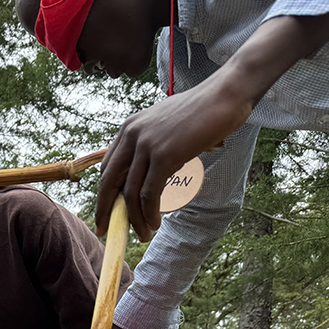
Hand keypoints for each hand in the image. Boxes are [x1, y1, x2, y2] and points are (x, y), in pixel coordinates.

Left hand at [95, 82, 250, 240]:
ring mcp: (147, 145)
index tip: (104, 212)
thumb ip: (151, 147)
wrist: (226, 94)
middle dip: (105, 211)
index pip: (107, 168)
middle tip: (107, 231)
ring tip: (143, 233)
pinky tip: (154, 222)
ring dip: (135, 218)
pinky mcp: (165, 155)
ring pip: (130, 193)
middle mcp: (132, 135)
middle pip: (109, 182)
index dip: (103, 193)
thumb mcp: (165, 126)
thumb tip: (147, 175)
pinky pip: (150, 193)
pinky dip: (150, 212)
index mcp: (129, 128)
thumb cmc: (202, 112)